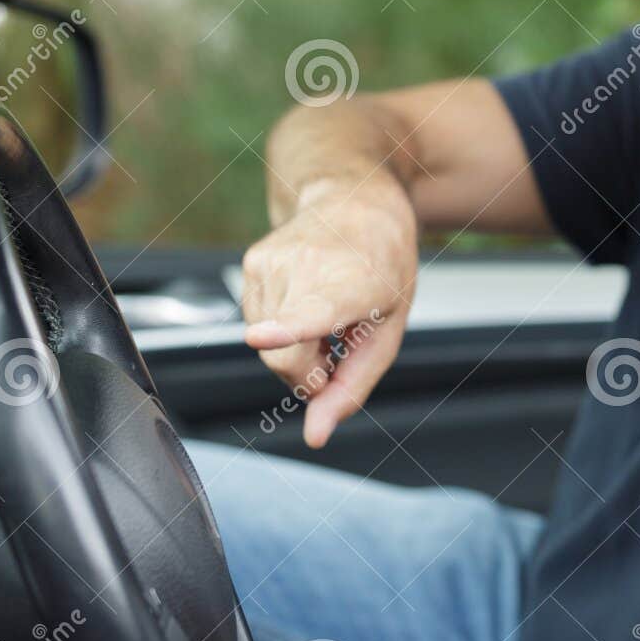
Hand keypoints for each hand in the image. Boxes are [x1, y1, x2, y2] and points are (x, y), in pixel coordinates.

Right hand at [240, 174, 417, 447]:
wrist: (358, 204)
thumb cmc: (382, 269)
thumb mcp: (388, 332)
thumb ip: (351, 388)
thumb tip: (316, 436)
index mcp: (354, 284)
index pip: (314, 311)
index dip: (288, 329)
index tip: (261, 335)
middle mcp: (308, 269)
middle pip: (283, 359)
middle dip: (306, 374)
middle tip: (337, 353)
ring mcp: (273, 263)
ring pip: (265, 347)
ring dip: (294, 349)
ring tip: (326, 315)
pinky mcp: (251, 262)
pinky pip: (256, 322)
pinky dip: (279, 327)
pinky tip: (304, 301)